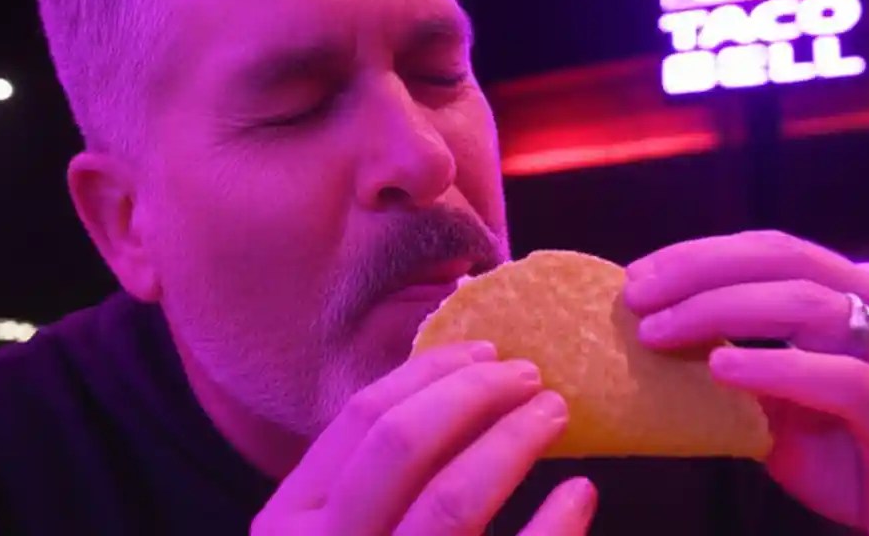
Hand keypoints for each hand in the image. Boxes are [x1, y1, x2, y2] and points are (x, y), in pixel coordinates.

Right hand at [252, 341, 597, 534]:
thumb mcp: (336, 534)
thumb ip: (367, 480)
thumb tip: (452, 383)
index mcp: (287, 523)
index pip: (361, 420)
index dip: (430, 374)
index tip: (487, 350)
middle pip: (401, 445)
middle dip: (474, 395)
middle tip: (533, 376)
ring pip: (451, 501)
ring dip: (512, 442)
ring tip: (556, 414)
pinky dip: (553, 528)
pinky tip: (580, 495)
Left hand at [625, 230, 868, 534]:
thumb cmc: (861, 463)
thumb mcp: (787, 407)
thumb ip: (744, 366)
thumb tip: (661, 338)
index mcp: (860, 296)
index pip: (772, 250)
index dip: (700, 254)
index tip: (638, 275)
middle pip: (782, 262)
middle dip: (698, 272)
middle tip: (636, 297)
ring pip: (808, 306)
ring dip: (720, 311)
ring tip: (660, 332)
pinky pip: (842, 380)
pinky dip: (776, 368)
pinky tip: (722, 369)